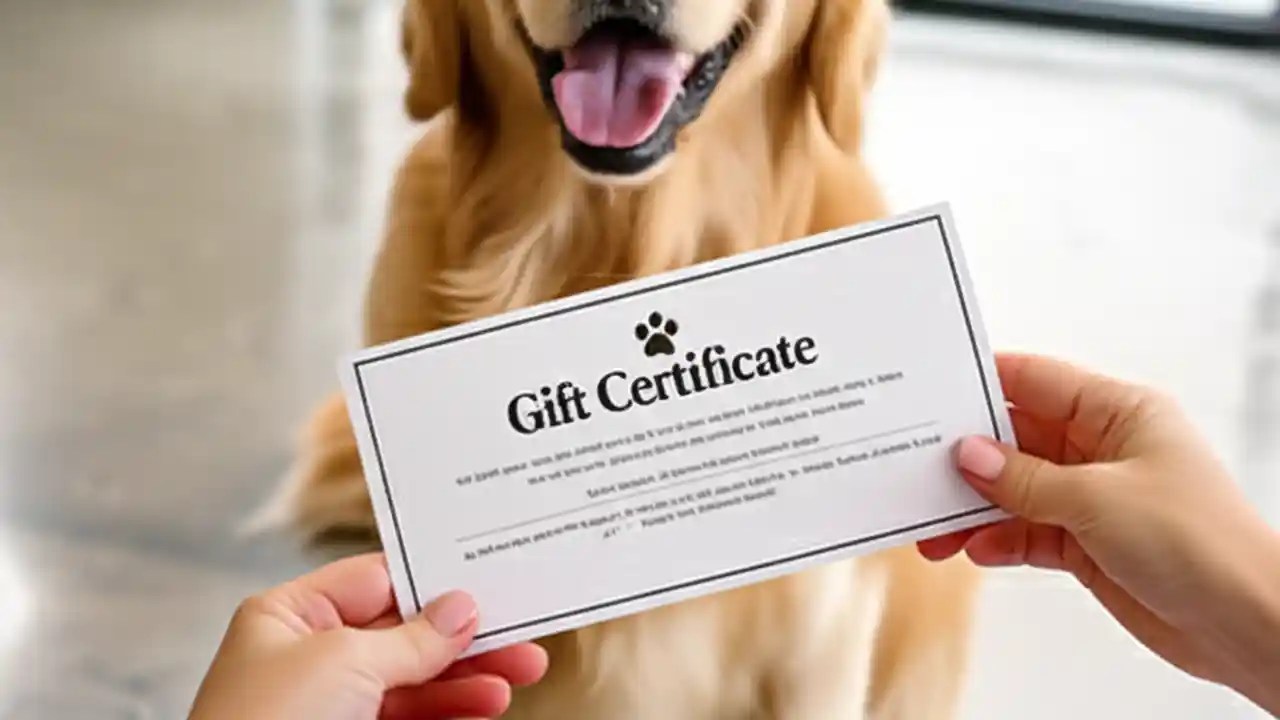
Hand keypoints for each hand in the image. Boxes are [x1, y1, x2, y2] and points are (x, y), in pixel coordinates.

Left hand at [188, 554, 547, 719]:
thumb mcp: (346, 661)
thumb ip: (412, 636)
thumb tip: (460, 608)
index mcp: (289, 616)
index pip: (374, 580)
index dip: (430, 580)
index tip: (486, 579)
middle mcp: (308, 657)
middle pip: (403, 632)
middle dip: (464, 634)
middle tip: (520, 631)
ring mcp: (331, 704)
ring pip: (415, 680)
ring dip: (469, 676)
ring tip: (520, 671)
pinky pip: (412, 717)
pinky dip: (451, 709)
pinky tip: (488, 703)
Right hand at [919, 354, 1279, 712]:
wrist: (1246, 623)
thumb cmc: (1202, 543)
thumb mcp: (1098, 499)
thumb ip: (1025, 478)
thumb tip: (970, 455)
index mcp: (1120, 413)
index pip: (1037, 380)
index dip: (984, 384)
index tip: (934, 392)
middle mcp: (1104, 449)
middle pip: (1017, 438)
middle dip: (969, 457)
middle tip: (920, 468)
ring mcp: (1094, 497)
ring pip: (1016, 490)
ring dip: (975, 507)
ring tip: (936, 526)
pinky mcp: (1088, 543)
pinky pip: (1027, 531)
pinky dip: (998, 539)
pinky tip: (974, 548)